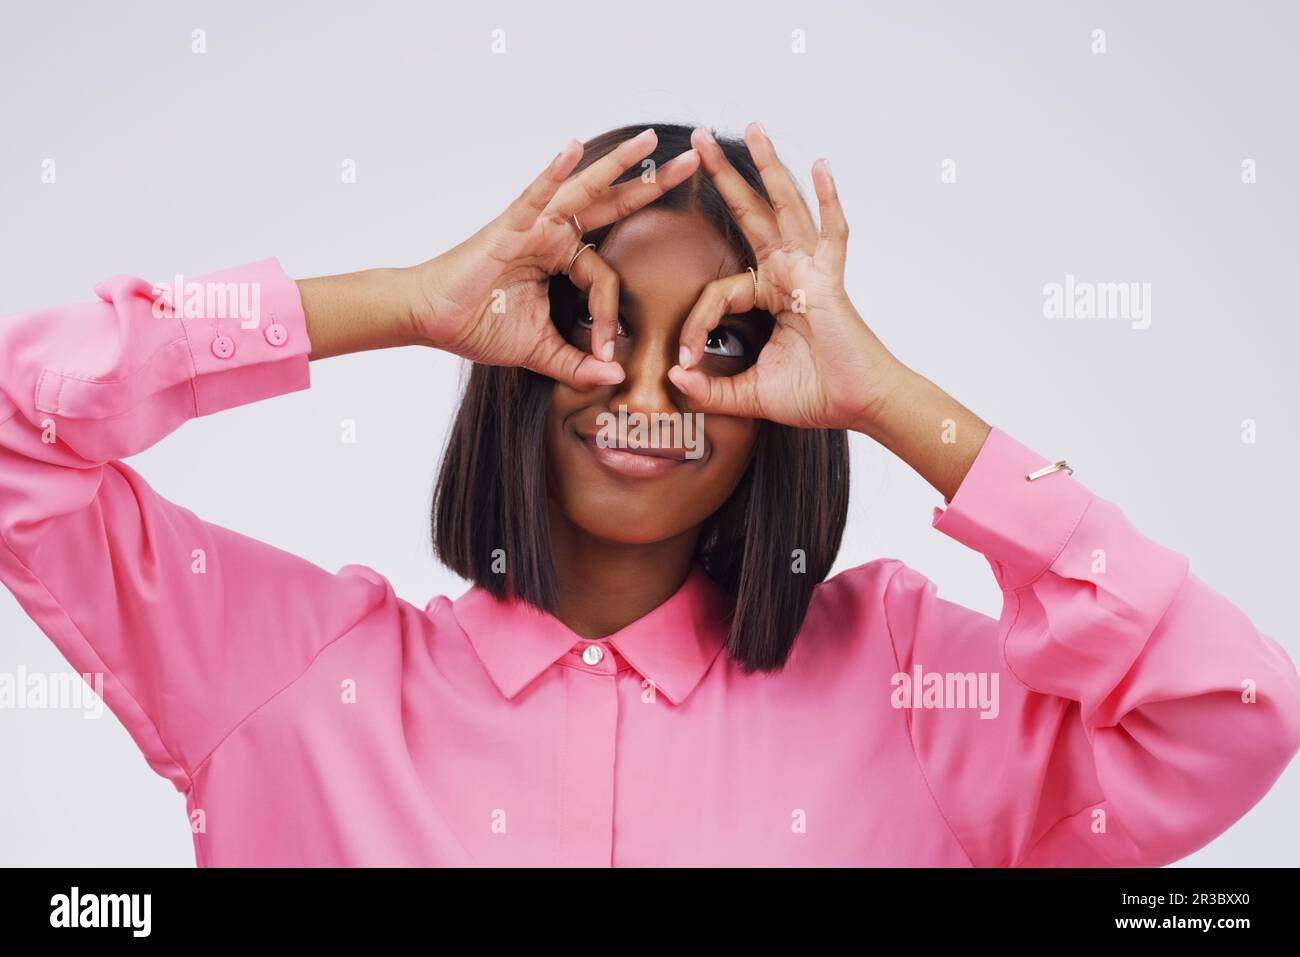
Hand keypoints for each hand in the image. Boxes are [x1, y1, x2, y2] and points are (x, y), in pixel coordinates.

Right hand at [411, 129, 699, 388]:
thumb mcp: (541, 351)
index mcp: (561, 259)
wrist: (432, 320)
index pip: (606, 275)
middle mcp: (552, 234)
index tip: (603, 351)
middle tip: (692, 165)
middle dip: (652, 185)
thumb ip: (578, 365)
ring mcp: (533, 225)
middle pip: (612, 204)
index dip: (608, 314)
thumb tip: (614, 378)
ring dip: (618, 164)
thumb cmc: (478, 325)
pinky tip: (573, 148)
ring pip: (584, 189)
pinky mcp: (509, 226)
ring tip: (651, 140)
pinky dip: (554, 172)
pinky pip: (536, 195)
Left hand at [666, 123, 902, 430]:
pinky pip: (831, 233)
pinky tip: (821, 164)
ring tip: (753, 129)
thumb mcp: (750, 394)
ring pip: (786, 208)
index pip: (718, 290)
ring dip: (768, 167)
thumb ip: (711, 391)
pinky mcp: (830, 279)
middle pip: (750, 214)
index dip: (695, 325)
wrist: (859, 406)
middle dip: (723, 177)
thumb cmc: (816, 395)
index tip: (685, 362)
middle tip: (697, 140)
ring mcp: (811, 270)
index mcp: (769, 295)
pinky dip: (828, 200)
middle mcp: (789, 273)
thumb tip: (675, 382)